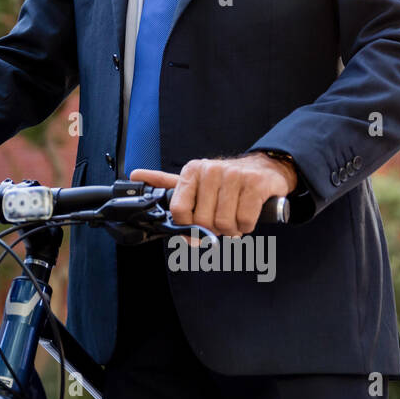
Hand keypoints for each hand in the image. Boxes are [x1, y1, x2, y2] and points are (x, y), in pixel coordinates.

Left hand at [130, 152, 295, 236]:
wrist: (264, 169)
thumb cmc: (225, 182)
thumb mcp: (194, 180)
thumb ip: (166, 182)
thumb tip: (135, 176)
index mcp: (191, 171)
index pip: (179, 211)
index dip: (188, 226)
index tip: (197, 226)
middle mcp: (210, 170)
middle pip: (204, 222)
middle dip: (214, 230)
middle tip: (222, 220)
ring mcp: (234, 176)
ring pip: (225, 224)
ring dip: (232, 229)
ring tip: (235, 217)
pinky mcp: (256, 184)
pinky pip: (245, 221)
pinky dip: (247, 226)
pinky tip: (248, 215)